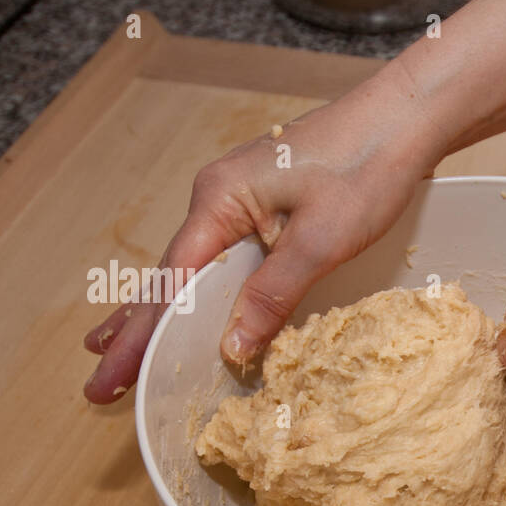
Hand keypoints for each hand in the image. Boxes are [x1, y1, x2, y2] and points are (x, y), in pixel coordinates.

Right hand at [82, 70, 440, 402]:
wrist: (404, 118)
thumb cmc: (366, 167)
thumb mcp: (321, 239)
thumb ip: (274, 292)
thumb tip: (232, 347)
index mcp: (219, 201)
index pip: (170, 282)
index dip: (143, 337)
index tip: (114, 379)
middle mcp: (218, 197)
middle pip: (169, 277)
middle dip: (135, 333)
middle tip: (101, 386)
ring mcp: (240, 198)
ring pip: (191, 268)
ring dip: (158, 313)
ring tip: (116, 350)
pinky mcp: (266, 205)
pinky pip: (220, 258)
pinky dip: (197, 291)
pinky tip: (186, 306)